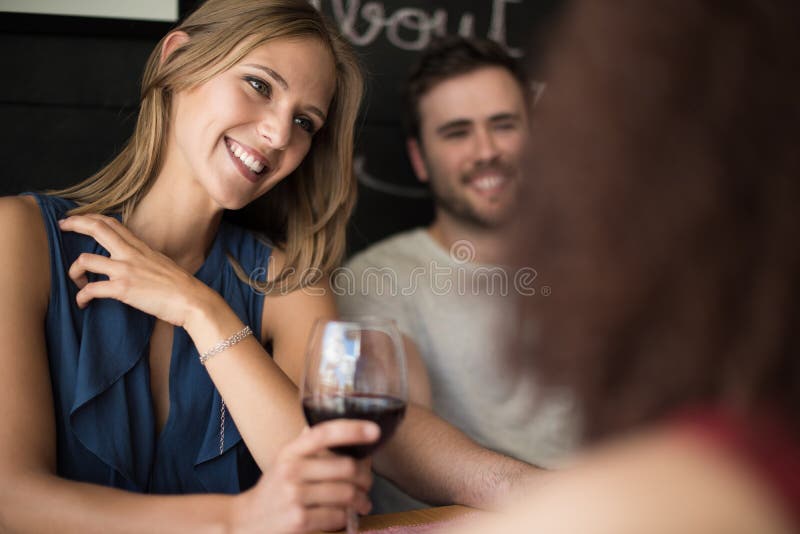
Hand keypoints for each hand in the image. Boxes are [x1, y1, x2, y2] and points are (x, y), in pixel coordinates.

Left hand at [59, 214, 218, 326]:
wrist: (193, 301)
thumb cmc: (182, 287)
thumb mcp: (162, 264)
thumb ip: (146, 260)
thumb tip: (138, 265)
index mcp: (141, 247)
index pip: (113, 223)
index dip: (92, 217)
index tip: (80, 219)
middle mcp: (131, 254)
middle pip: (97, 228)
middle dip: (75, 223)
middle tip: (62, 226)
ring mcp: (126, 270)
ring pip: (85, 259)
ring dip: (74, 271)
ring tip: (77, 282)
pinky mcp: (123, 289)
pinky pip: (91, 289)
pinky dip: (81, 296)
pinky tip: (82, 303)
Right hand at [233, 420, 378, 532]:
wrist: (243, 522)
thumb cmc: (271, 491)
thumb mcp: (283, 462)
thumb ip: (306, 445)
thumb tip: (335, 425)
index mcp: (290, 451)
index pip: (323, 433)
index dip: (352, 430)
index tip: (374, 431)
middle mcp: (291, 470)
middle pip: (346, 467)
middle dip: (365, 477)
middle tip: (368, 484)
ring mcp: (294, 496)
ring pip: (346, 493)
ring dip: (361, 500)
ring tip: (363, 503)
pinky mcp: (299, 520)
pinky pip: (338, 516)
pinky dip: (347, 518)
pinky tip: (345, 517)